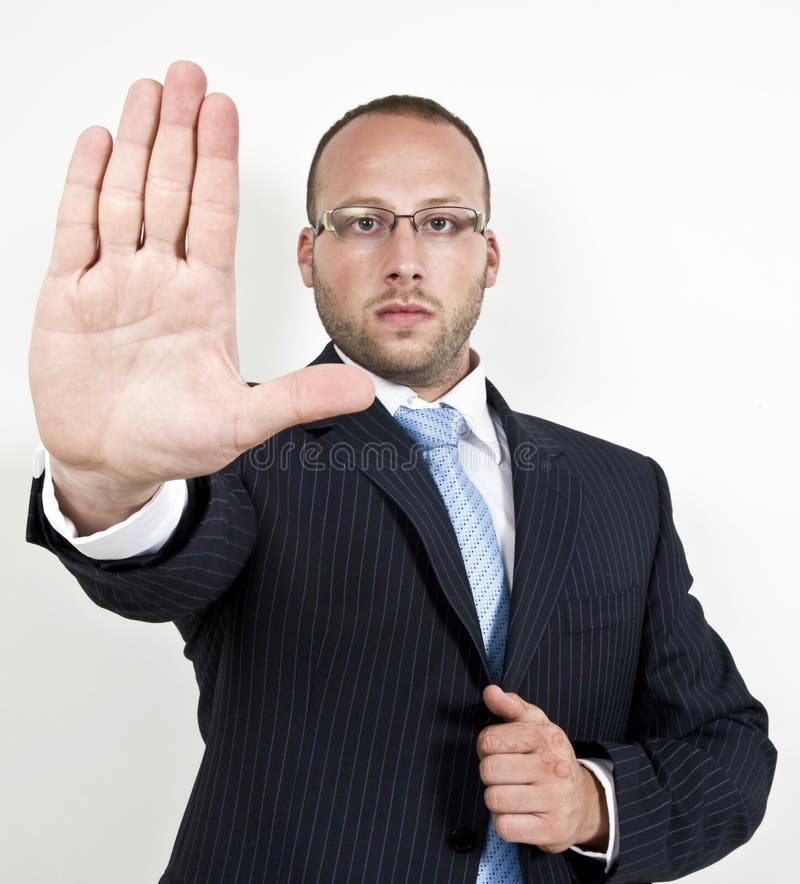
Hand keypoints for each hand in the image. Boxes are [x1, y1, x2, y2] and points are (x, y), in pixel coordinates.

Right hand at [29, 61, 372, 530]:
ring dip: (136, 144)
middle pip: (172, 190)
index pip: (215, 215)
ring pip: (126, 196)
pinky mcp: (69, 296)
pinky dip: (85, 185)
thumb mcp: (242, 424)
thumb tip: (367, 389)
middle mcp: (163, 281)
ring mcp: (116, 283)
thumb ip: (299, 399)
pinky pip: (77, 229)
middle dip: (179, 132)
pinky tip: (99, 144)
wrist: (111, 465)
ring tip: (148, 92)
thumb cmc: (173, 444)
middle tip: (187, 75)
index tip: (224, 110)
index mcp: (205, 301)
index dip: (218, 161)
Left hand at [477, 685, 608, 853]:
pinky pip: (504, 826)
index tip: (500, 751)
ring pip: (494, 799)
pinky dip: (505, 823)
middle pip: (489, 771)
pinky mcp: (552, 829)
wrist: (584, 802)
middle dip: (491, 775)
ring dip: (497, 800)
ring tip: (514, 795)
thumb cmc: (550, 759)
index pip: (489, 740)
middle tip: (508, 776)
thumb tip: (490, 692)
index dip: (486, 747)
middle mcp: (553, 766)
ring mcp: (555, 799)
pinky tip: (519, 815)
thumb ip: (509, 706)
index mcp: (544, 737)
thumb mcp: (535, 725)